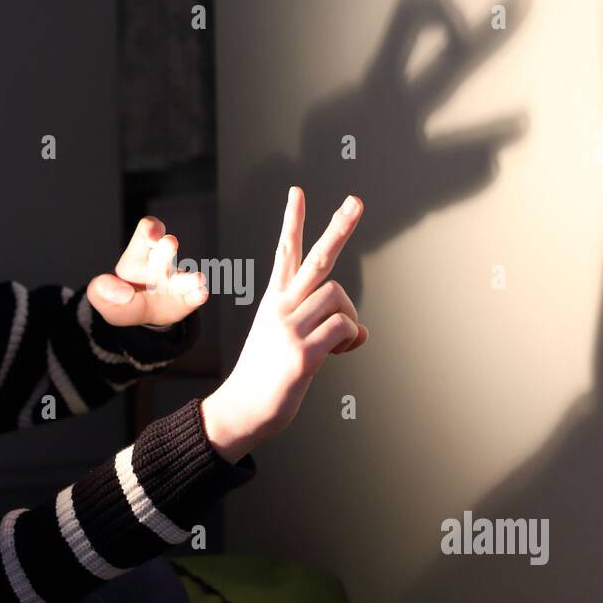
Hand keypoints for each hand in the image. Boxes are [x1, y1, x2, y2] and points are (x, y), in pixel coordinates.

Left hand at [86, 216, 208, 326]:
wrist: (137, 315)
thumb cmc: (120, 298)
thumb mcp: (101, 296)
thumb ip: (102, 291)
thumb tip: (123, 293)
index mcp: (139, 255)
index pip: (147, 232)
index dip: (151, 229)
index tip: (150, 236)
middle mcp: (160, 263)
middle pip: (166, 248)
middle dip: (167, 246)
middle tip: (169, 243)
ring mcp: (176, 281)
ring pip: (186, 276)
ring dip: (191, 277)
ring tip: (197, 279)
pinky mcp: (187, 299)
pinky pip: (195, 295)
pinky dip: (198, 294)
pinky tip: (199, 294)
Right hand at [202, 186, 367, 462]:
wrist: (240, 410)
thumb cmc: (267, 378)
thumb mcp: (291, 344)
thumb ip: (325, 330)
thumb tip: (362, 333)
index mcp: (274, 301)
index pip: (284, 252)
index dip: (293, 221)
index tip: (297, 191)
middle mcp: (280, 307)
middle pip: (315, 259)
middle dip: (338, 228)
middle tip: (356, 201)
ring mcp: (289, 328)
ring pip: (337, 297)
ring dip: (349, 318)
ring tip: (340, 343)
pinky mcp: (301, 353)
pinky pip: (344, 329)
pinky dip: (350, 340)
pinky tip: (338, 354)